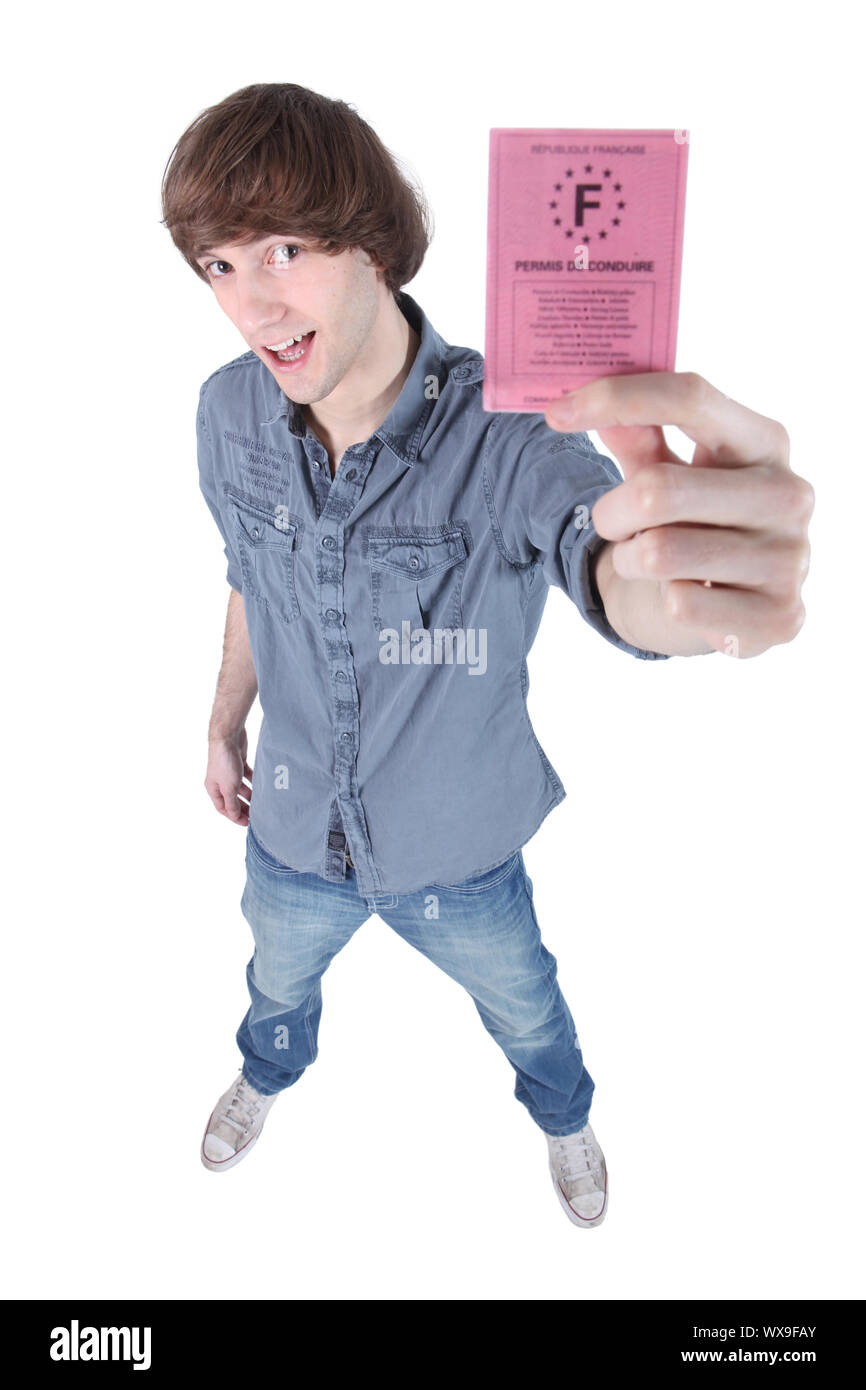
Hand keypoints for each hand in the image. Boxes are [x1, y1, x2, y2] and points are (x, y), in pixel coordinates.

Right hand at [205, 728, 252, 825]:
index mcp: (213, 789)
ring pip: (241, 788)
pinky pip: (247, 776)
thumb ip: (232, 803)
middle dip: (243, 808)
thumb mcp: (228, 787)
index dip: (235, 816)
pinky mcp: (239, 762)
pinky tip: (261, 786)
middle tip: (256, 815)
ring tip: (261, 803)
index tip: (247, 823)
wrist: (228, 736)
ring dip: (250, 795)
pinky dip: (253, 781)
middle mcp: (220, 781)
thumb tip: (233, 816)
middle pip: (233, 799)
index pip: (224, 808)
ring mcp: (229, 771)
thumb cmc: (224, 762)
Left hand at [546, 372, 814, 657]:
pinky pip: (682, 605)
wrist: (728, 606)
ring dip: (632, 560)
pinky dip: (664, 602)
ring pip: (659, 554)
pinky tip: (685, 596)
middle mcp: (790, 495)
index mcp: (767, 442)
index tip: (557, 413)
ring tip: (648, 561)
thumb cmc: (693, 524)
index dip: (617, 398)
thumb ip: (637, 437)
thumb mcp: (668, 472)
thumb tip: (585, 402)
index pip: (692, 397)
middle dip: (611, 511)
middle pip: (658, 489)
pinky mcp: (780, 616)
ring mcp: (792, 558)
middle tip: (610, 523)